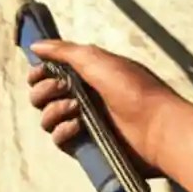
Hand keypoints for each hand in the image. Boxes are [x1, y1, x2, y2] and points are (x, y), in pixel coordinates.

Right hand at [28, 40, 184, 173]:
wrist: (157, 127)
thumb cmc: (131, 88)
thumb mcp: (96, 59)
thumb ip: (63, 50)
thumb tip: (35, 45)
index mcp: (87, 74)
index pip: (49, 73)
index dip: (39, 73)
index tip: (38, 73)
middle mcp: (83, 97)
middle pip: (42, 95)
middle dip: (44, 90)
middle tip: (61, 88)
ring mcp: (83, 122)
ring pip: (47, 118)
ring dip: (53, 110)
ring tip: (74, 108)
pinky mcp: (85, 145)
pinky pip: (59, 140)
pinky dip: (62, 131)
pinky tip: (78, 126)